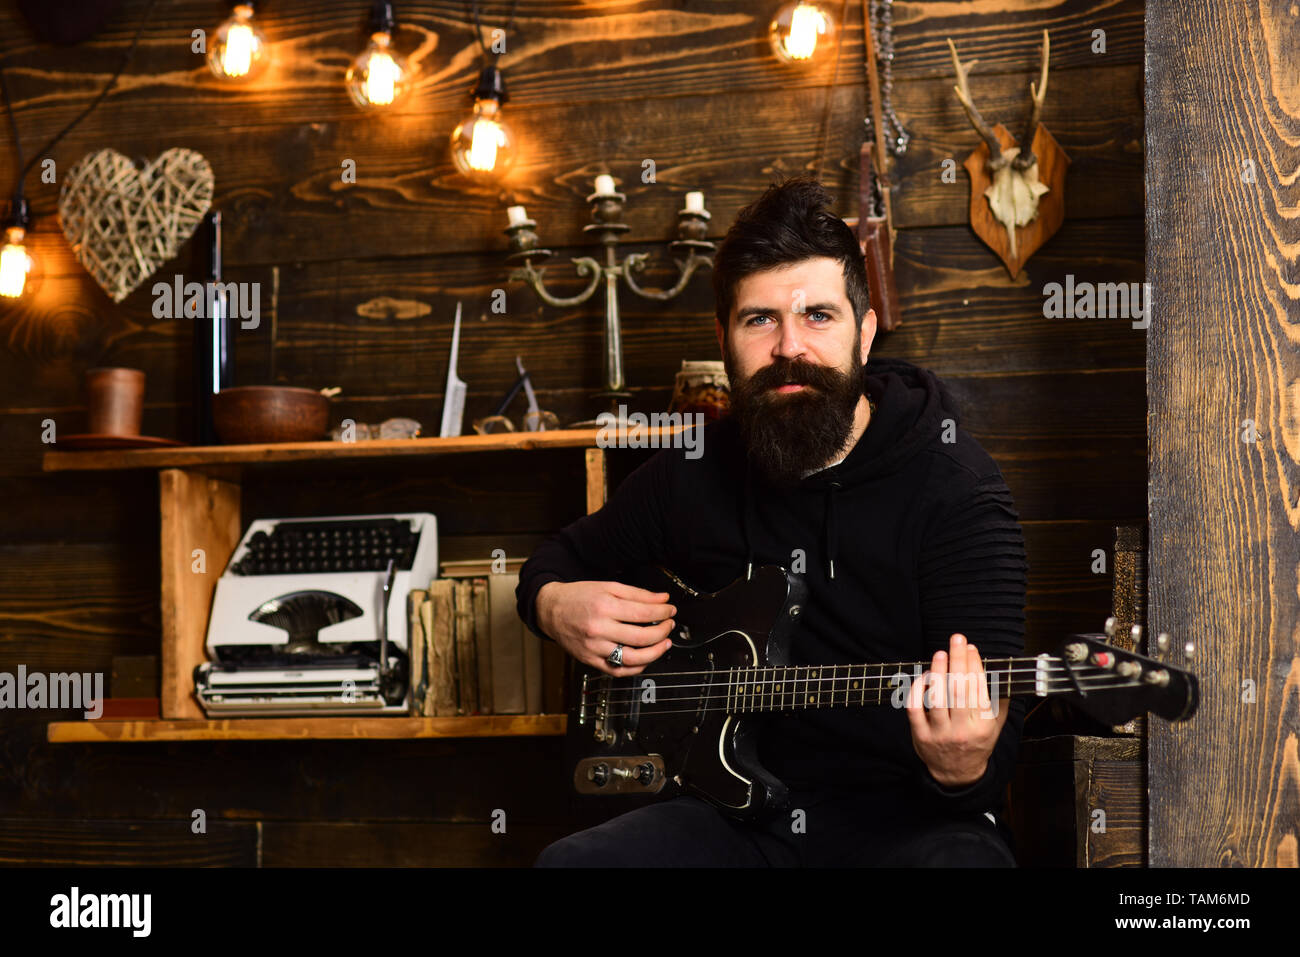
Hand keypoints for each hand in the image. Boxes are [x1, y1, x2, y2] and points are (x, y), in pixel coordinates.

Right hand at [536, 580, 674, 675]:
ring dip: (655, 653)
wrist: (550, 610)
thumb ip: (637, 594)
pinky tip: (646, 658)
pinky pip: (618, 671)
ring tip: (664, 644)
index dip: (663, 613)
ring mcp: (594, 648)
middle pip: (641, 637)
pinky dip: (636, 667)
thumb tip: (662, 598)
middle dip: (662, 632)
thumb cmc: (578, 597)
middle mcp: (598, 629)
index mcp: (604, 607)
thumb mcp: (608, 587)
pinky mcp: (590, 661)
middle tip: (669, 625)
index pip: (643, 614)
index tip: (670, 610)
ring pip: (632, 659)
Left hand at [905, 633, 1009, 787]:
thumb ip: (998, 701)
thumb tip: (1000, 672)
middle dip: (958, 661)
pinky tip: (924, 677)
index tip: (971, 648)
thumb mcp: (995, 727)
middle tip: (957, 639)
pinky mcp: (920, 737)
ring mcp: (940, 734)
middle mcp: (962, 730)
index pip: (979, 690)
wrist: (957, 775)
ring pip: (938, 698)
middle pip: (959, 689)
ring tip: (940, 654)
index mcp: (983, 726)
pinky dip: (918, 690)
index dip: (975, 666)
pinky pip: (915, 709)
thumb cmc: (977, 744)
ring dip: (938, 672)